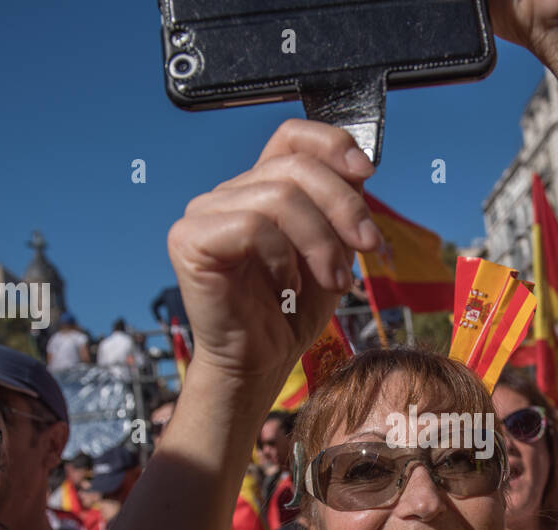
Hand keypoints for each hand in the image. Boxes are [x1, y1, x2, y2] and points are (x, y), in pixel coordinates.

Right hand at [167, 119, 381, 380]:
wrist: (261, 364)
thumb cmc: (292, 314)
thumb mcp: (332, 252)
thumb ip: (340, 209)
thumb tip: (360, 171)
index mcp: (262, 188)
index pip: (291, 136)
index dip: (331, 143)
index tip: (367, 174)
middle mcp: (230, 193)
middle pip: (295, 167)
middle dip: (344, 207)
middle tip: (368, 248)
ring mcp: (204, 213)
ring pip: (279, 196)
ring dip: (321, 241)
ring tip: (334, 281)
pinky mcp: (189, 240)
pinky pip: (251, 226)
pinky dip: (282, 258)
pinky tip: (287, 287)